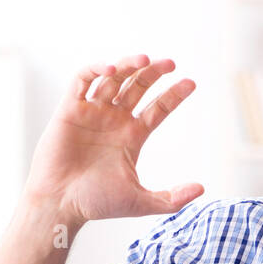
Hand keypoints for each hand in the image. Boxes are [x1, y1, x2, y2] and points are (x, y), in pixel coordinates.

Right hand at [24, 54, 204, 222]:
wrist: (61, 204)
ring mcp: (92, 113)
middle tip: (171, 63)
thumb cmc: (96, 204)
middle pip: (137, 86)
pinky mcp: (70, 109)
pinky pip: (82, 80)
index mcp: (131, 136)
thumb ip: (172, 198)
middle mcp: (113, 120)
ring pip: (113, 78)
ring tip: (146, 59)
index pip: (158, 108)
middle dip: (154, 72)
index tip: (191, 83)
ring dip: (129, 65)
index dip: (174, 94)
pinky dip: (96, 69)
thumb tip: (202, 189)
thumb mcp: (141, 201)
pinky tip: (112, 68)